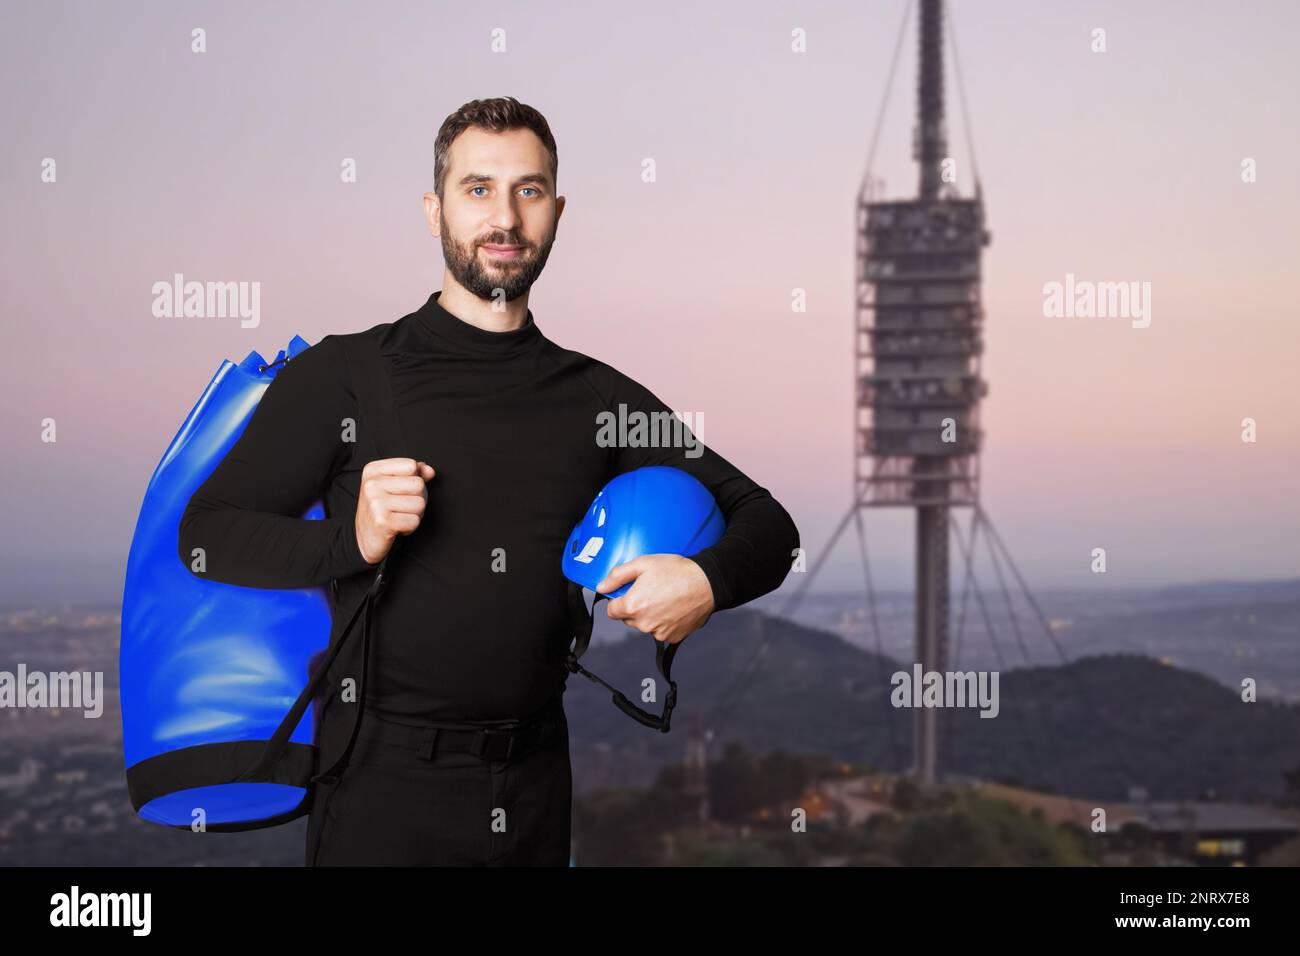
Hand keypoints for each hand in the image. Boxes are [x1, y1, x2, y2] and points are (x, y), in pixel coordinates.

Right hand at [355, 458, 435, 564]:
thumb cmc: (381, 508)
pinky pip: (415, 521)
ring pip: (420, 504)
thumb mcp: (393, 484)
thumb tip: (430, 471)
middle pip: (418, 484)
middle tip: (401, 507)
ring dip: (415, 514)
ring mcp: (376, 502)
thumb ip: (413, 474)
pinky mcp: (382, 521)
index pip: (411, 466)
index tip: (401, 491)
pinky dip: (410, 527)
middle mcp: (372, 484)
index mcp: (373, 470)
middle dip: (417, 498)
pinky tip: (396, 527)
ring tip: (399, 516)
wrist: (364, 537)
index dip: (414, 480)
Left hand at [596, 554, 715, 644]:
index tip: (629, 591)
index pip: (612, 611)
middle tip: (650, 590)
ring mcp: (659, 632)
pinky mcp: (672, 637)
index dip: (619, 600)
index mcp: (633, 606)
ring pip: (645, 625)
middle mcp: (644, 624)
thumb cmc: (677, 571)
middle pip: (628, 619)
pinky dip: (664, 622)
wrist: (708, 583)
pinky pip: (660, 631)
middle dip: (635, 606)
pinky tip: (673, 607)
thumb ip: (618, 575)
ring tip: (665, 597)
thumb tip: (601, 586)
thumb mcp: (644, 563)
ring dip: (649, 615)